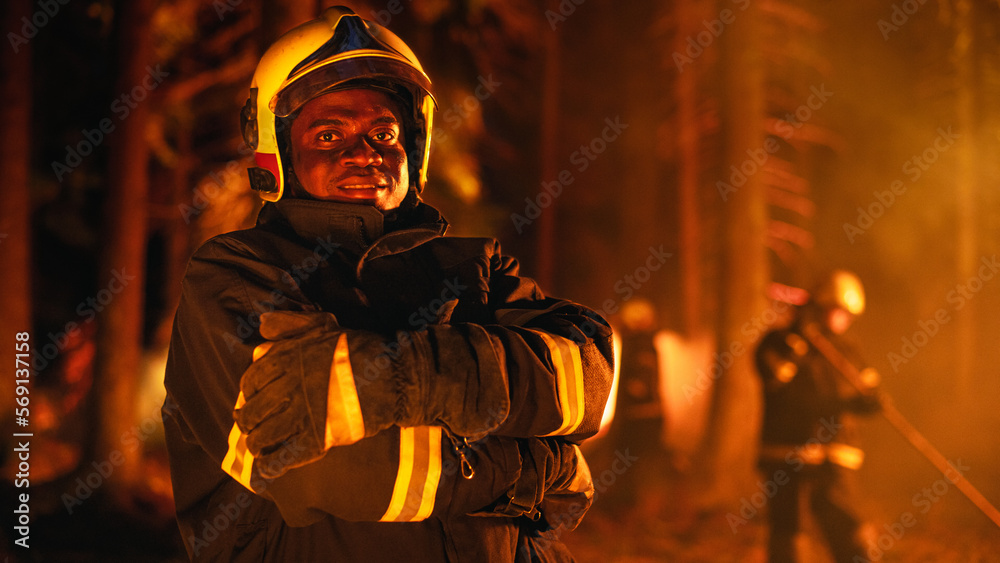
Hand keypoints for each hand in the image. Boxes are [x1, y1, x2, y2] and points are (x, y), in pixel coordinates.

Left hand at [234, 311, 368, 477]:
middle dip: (247, 421)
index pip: (252, 380)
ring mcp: (303, 415)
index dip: (248, 391)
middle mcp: (289, 387)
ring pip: (263, 437)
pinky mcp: (318, 440)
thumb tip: (263, 326)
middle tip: (250, 426)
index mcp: (288, 359)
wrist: (395, 376)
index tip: (251, 397)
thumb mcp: (324, 327)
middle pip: (253, 410)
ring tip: (259, 448)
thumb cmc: (362, 350)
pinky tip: (268, 470)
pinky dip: (270, 467)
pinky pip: (283, 459)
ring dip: (257, 444)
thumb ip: (291, 324)